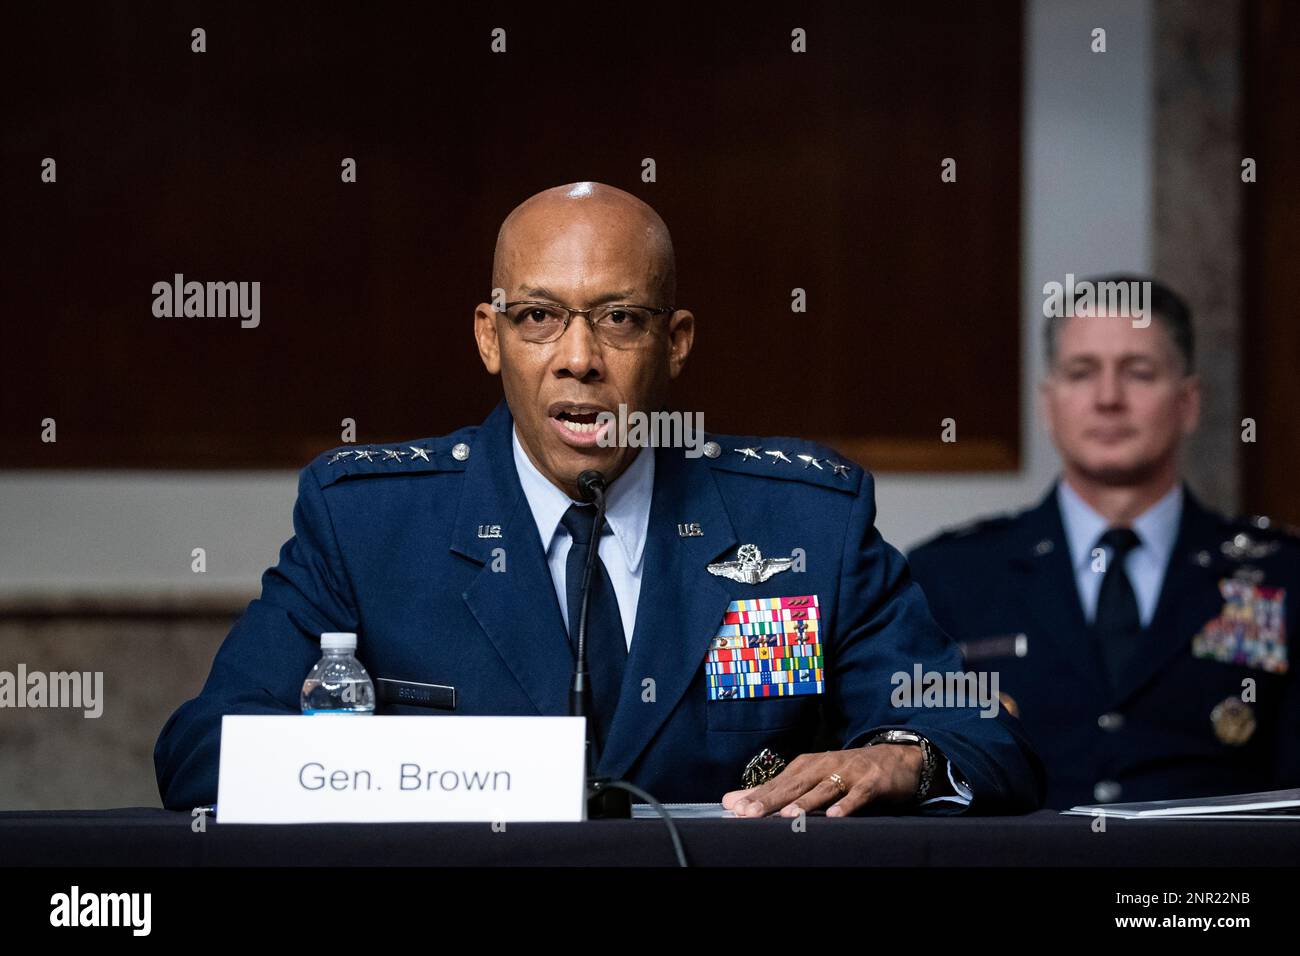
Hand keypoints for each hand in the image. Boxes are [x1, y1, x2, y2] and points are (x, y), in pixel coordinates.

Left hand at [721, 744, 922, 817]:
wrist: (895, 757)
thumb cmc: (845, 771)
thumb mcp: (810, 777)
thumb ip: (773, 790)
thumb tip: (732, 801)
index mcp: (806, 766)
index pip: (777, 783)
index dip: (756, 797)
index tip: (735, 810)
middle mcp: (824, 766)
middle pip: (794, 785)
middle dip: (771, 800)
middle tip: (749, 814)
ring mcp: (848, 773)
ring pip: (824, 789)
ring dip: (806, 803)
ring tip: (787, 816)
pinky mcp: (872, 782)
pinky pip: (859, 795)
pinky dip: (848, 805)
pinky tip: (836, 817)